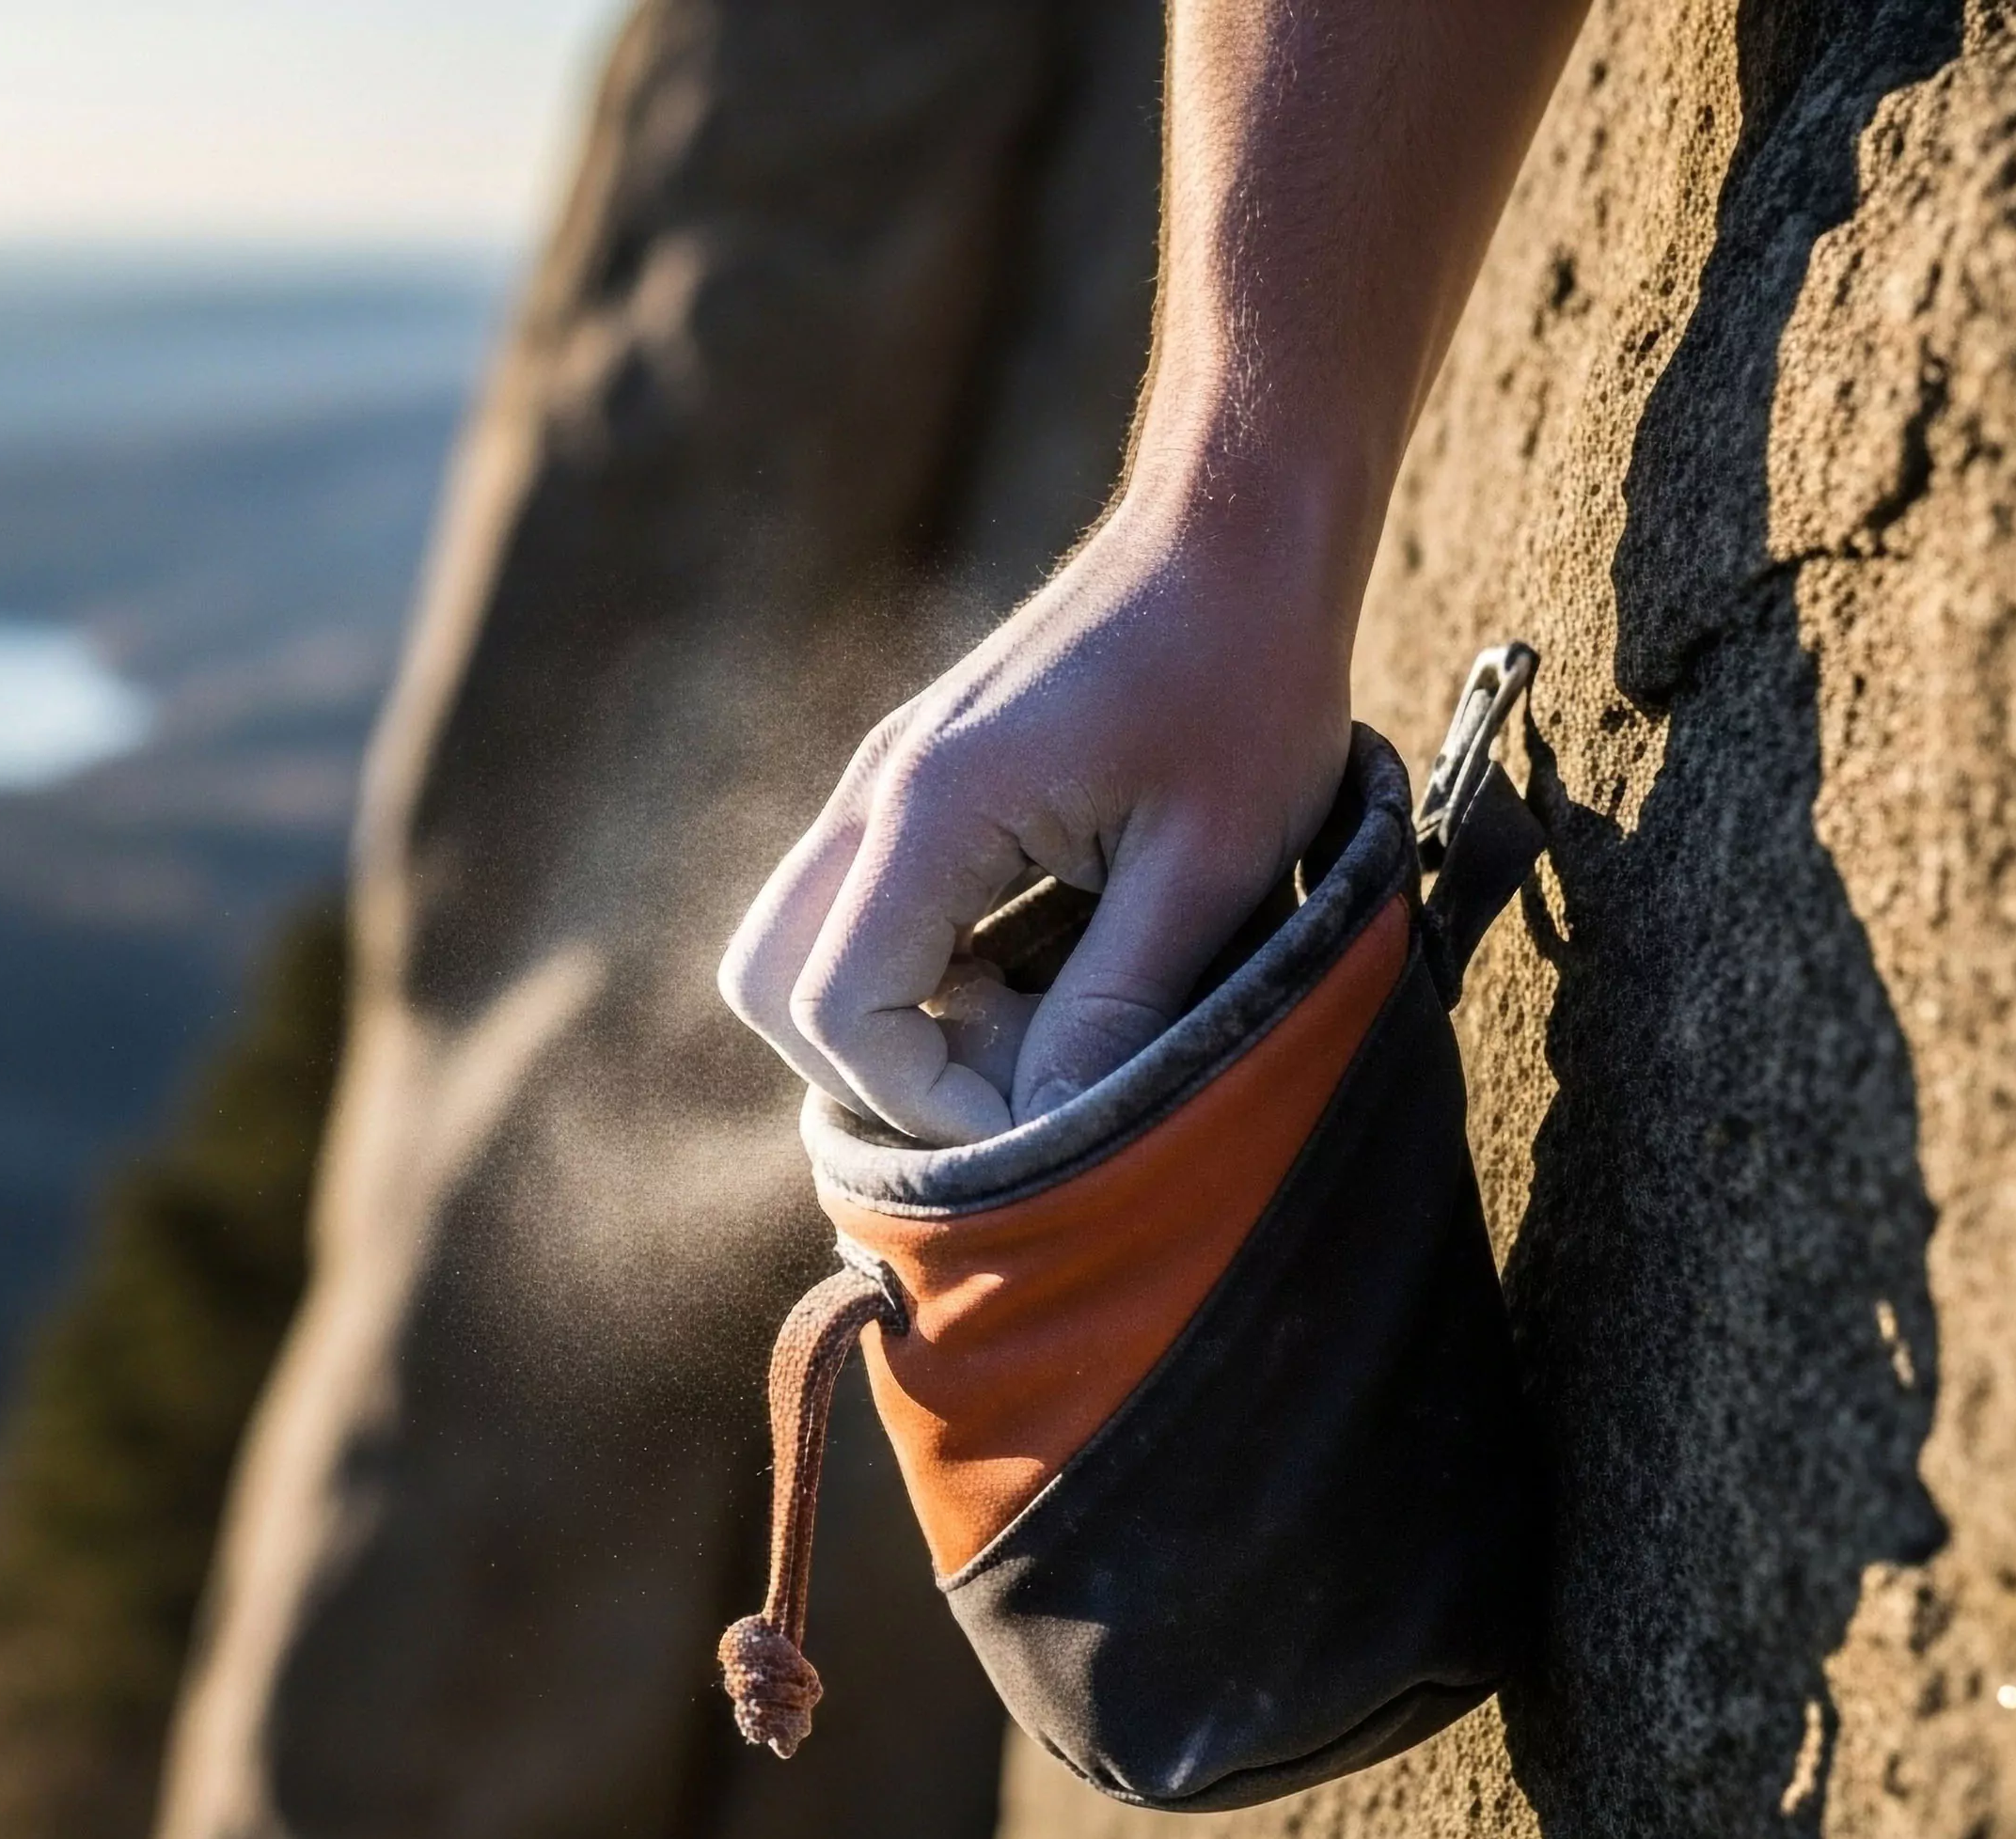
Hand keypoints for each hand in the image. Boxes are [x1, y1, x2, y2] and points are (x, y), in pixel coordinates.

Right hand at [718, 495, 1359, 1143]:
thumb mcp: (1212, 862)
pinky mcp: (924, 781)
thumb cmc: (1244, 677)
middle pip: (770, 985)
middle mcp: (879, 791)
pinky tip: (1040, 968)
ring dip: (898, 1018)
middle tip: (1015, 1076)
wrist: (1235, 527)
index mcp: (934, 806)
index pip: (836, 1009)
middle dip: (876, 1070)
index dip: (927, 1099)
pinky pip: (862, 908)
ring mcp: (889, 781)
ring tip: (1034, 1022)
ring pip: (802, 948)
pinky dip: (923, 970)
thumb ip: (1118, 1005)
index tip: (1047, 1112)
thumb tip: (1050, 1135)